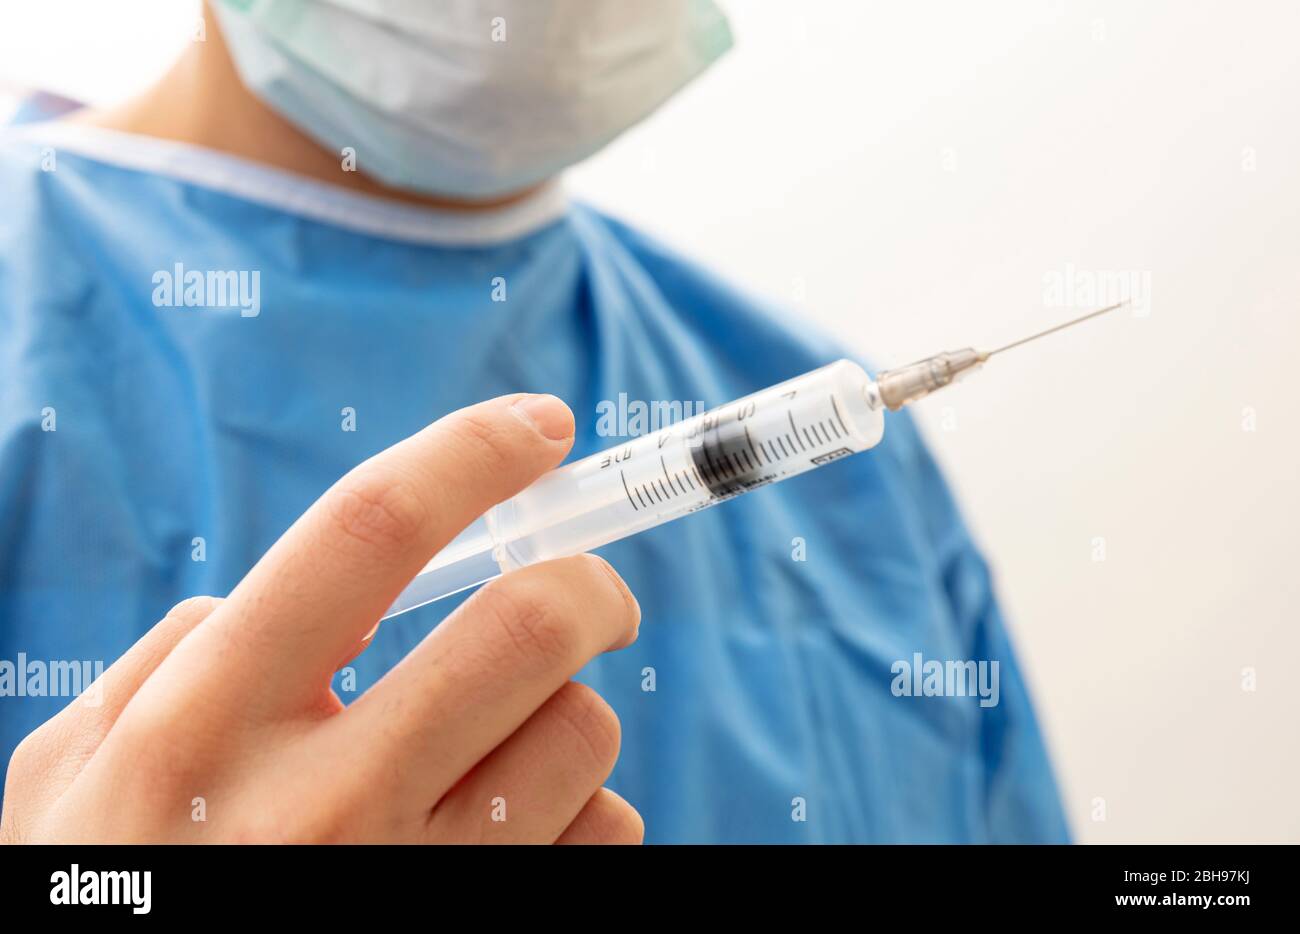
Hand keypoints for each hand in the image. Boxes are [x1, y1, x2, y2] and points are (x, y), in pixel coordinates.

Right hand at [0, 394, 641, 843]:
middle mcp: (323, 803)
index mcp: (206, 724)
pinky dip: (581, 818)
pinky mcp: (495, 929)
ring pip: (586, 736)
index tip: (541, 425)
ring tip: (496, 751)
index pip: (367, 534)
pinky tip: (507, 842)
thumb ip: (163, 667)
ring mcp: (418, 882)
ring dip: (567, 716)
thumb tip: (256, 597)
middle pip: (533, 626)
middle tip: (583, 596)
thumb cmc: (109, 899)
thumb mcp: (73, 782)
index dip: (471, 454)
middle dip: (586, 586)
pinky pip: (603, 837)